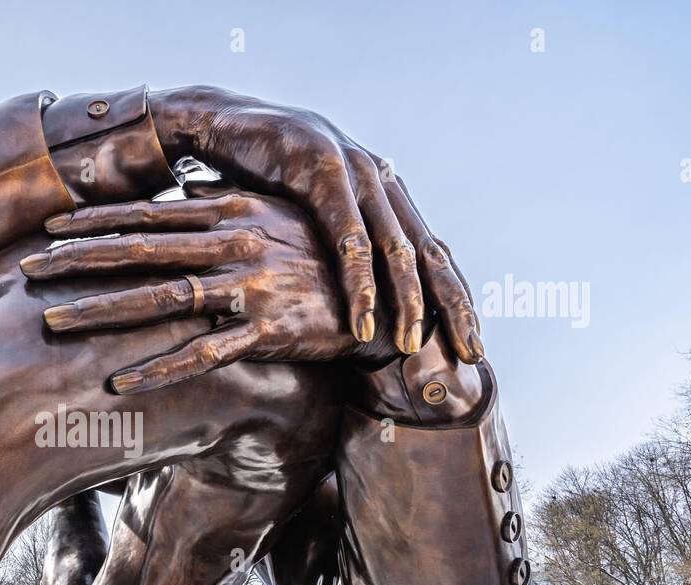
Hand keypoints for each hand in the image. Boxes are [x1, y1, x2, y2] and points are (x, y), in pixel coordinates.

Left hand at [19, 192, 400, 393]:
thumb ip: (224, 207)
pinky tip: (120, 380)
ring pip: (160, 299)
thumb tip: (179, 199)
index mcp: (232, 212)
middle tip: (25, 270)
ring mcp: (249, 288)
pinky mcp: (266, 332)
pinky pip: (202, 353)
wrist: (384, 298)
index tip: (47, 230)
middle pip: (139, 251)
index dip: (93, 223)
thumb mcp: (275, 217)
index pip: (147, 214)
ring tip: (53, 322)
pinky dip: (159, 368)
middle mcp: (234, 243)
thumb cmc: (322, 256)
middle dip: (76, 261)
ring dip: (102, 310)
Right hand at [147, 86, 481, 365]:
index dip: (454, 299)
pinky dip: (358, 283)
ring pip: (396, 250)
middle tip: (471, 354)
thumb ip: (338, 242)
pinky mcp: (324, 174)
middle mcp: (381, 181)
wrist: (219, 124)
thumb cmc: (259, 177)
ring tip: (411, 347)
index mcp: (384, 193)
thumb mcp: (307, 214)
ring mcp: (356, 174)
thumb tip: (358, 294)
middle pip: (431, 254)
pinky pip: (349, 240)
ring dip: (407, 302)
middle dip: (452, 307)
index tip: (471, 344)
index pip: (432, 253)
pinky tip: (363, 320)